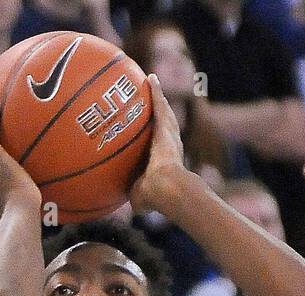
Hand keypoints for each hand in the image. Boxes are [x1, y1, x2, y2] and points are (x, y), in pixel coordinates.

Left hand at [128, 75, 188, 216]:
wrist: (167, 187)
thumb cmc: (155, 197)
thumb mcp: (141, 198)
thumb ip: (137, 198)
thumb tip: (134, 208)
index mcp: (165, 161)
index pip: (161, 147)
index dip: (158, 140)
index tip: (154, 135)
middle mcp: (170, 145)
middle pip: (166, 125)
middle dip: (162, 113)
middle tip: (157, 102)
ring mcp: (169, 134)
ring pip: (164, 112)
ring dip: (159, 98)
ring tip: (153, 83)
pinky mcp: (165, 126)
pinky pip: (158, 104)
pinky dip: (154, 90)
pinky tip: (149, 77)